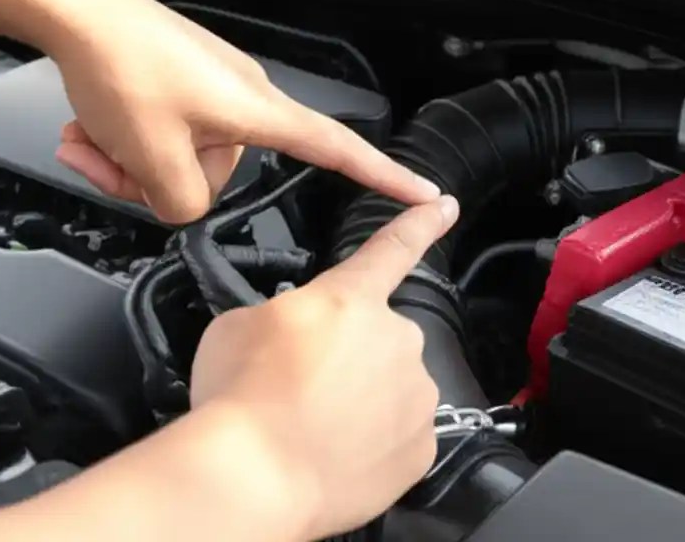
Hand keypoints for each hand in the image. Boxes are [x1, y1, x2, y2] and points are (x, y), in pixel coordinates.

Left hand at [33, 0, 437, 223]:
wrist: (74, 9)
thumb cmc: (120, 67)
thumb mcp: (150, 156)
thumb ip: (180, 203)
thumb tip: (183, 205)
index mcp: (258, 111)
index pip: (338, 152)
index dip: (385, 178)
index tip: (425, 195)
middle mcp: (244, 96)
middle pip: (219, 172)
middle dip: (159, 178)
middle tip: (114, 161)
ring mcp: (211, 85)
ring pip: (180, 154)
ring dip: (130, 159)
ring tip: (91, 139)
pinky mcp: (181, 78)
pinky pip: (163, 127)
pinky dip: (124, 137)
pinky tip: (87, 129)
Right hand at [189, 196, 458, 538]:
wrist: (255, 478)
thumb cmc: (240, 399)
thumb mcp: (240, 326)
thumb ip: (283, 315)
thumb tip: (292, 332)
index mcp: (351, 299)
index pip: (394, 248)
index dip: (420, 222)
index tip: (444, 206)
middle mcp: (396, 338)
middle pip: (379, 338)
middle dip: (349, 357)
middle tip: (302, 387)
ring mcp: (416, 394)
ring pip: (393, 388)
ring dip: (363, 400)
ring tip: (312, 425)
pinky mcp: (423, 446)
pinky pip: (401, 436)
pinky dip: (374, 443)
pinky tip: (335, 453)